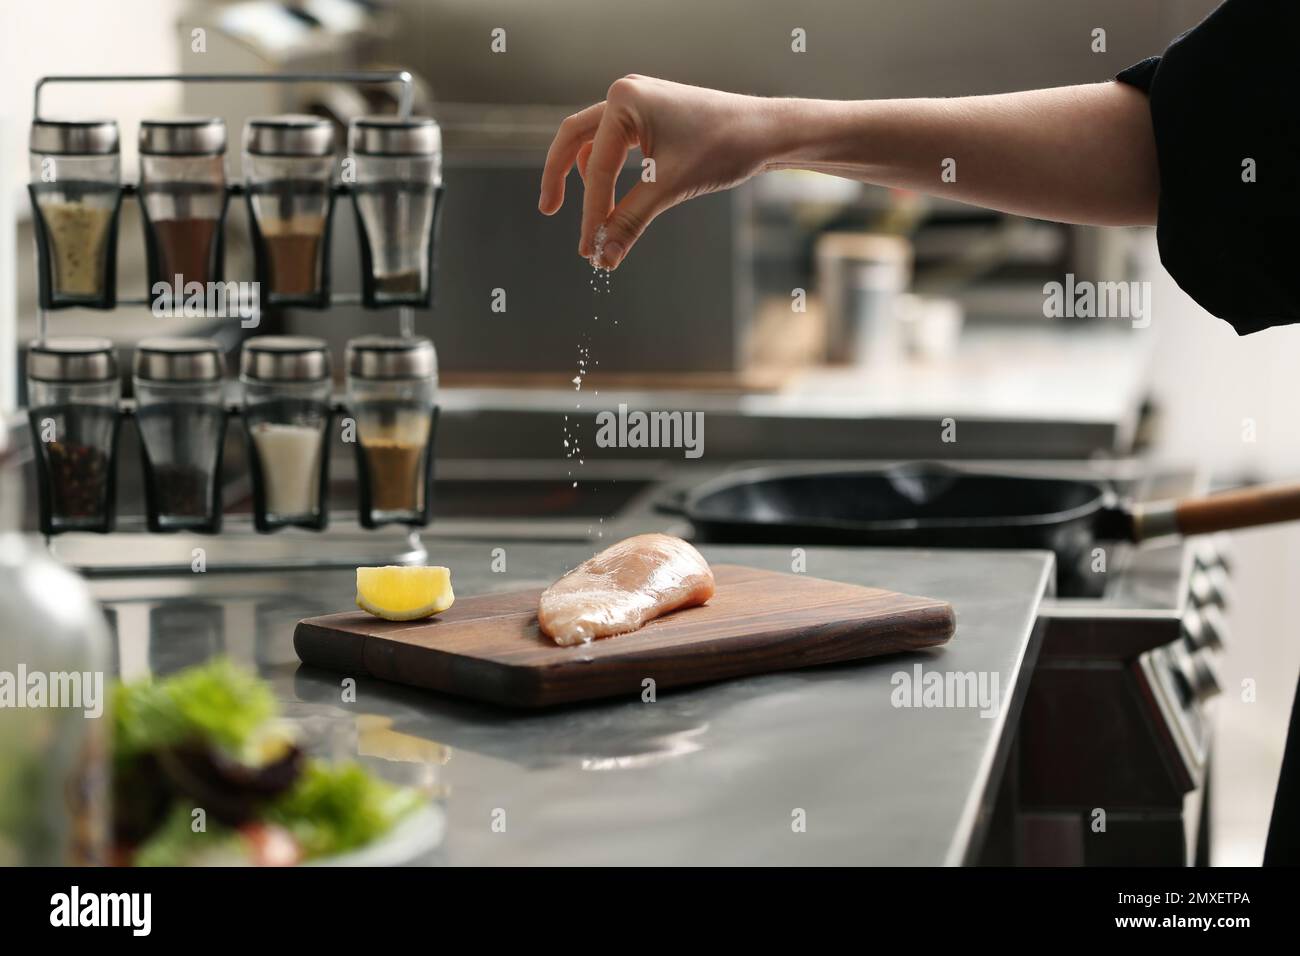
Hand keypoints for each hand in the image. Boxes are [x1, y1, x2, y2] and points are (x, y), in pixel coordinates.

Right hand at [538, 75, 774, 268]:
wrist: (766, 132)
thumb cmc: (724, 148)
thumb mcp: (670, 188)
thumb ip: (630, 221)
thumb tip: (602, 257)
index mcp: (625, 100)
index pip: (597, 167)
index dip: (590, 214)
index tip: (589, 250)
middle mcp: (625, 93)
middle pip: (574, 140)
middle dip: (560, 177)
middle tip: (548, 210)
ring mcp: (637, 101)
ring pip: (594, 143)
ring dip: (588, 179)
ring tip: (591, 216)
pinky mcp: (650, 115)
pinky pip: (616, 145)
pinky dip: (610, 172)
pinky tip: (612, 198)